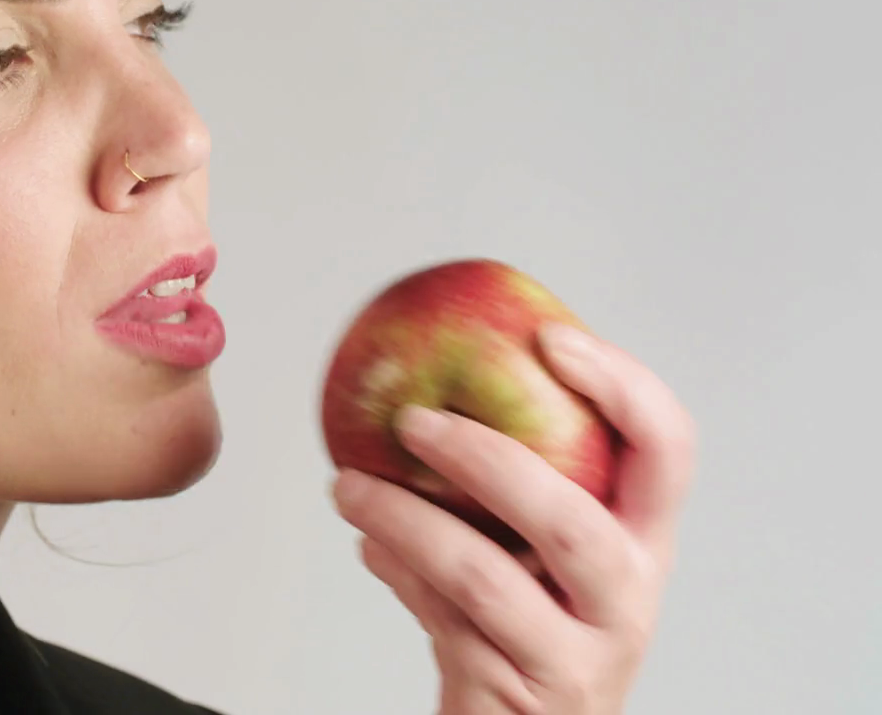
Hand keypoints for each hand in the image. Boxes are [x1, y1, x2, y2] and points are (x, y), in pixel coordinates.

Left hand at [330, 323, 696, 713]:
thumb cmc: (523, 628)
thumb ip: (504, 482)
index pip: (669, 452)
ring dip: (403, 520)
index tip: (549, 338)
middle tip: (413, 418)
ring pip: (485, 578)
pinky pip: (445, 621)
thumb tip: (420, 381)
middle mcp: (627, 601)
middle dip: (489, 460)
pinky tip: (368, 546)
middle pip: (575, 524)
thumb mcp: (535, 550)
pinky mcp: (517, 694)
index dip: (624, 387)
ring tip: (347, 485)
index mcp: (642, 543)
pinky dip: (397, 572)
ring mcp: (577, 658)